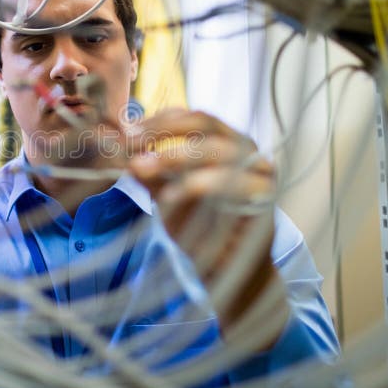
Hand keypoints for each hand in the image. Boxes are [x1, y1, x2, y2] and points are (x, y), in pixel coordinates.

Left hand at [127, 109, 287, 345]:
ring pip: (220, 152)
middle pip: (207, 127)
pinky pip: (230, 186)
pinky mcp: (265, 199)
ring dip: (176, 155)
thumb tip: (122, 151)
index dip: (160, 121)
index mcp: (227, 142)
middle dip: (164, 133)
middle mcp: (248, 151)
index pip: (194, 117)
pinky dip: (197, 186)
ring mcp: (261, 173)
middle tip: (131, 144)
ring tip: (142, 167)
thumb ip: (150, 173)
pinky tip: (168, 196)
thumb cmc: (201, 228)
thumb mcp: (168, 195)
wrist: (227, 270)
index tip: (127, 132)